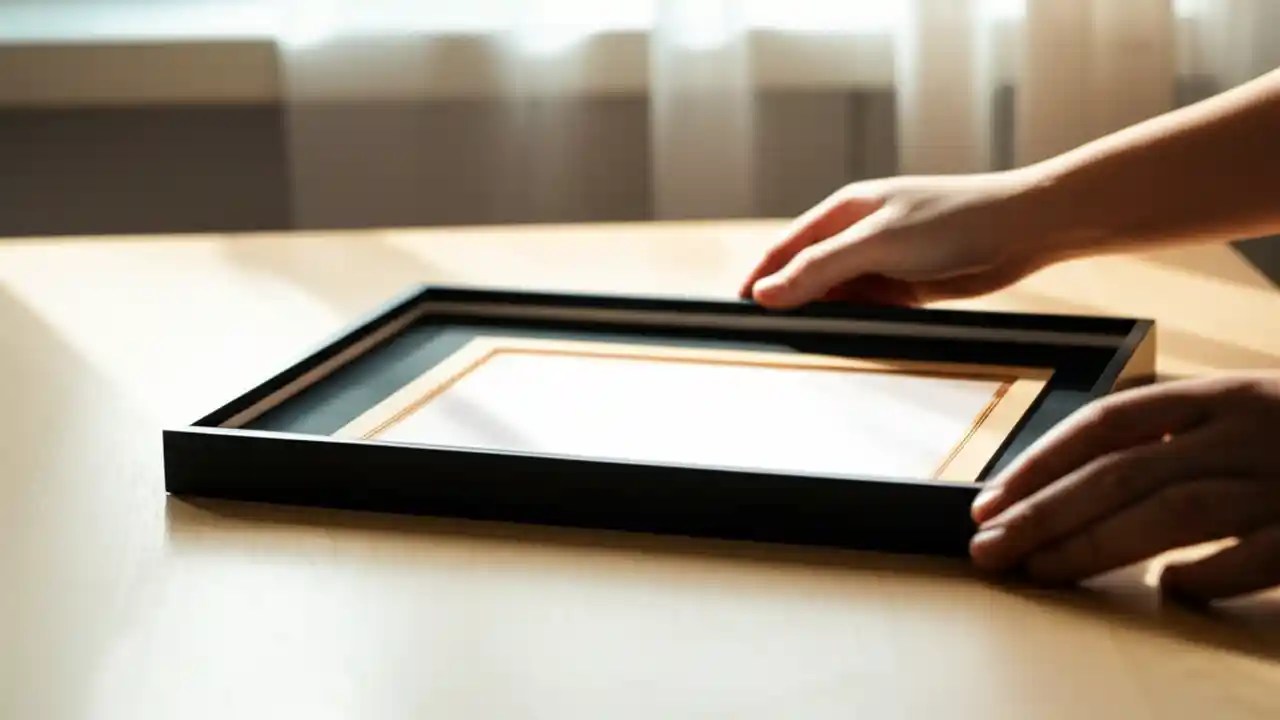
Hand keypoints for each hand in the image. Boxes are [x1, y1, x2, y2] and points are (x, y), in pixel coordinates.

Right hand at [739, 171, 1066, 307]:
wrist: (1023, 229)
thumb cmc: (953, 220)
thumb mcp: (877, 244)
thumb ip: (820, 268)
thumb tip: (766, 293)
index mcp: (843, 210)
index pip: (785, 247)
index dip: (760, 277)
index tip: (738, 309)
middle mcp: (858, 232)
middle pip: (807, 272)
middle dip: (790, 301)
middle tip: (772, 336)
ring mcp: (883, 258)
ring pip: (838, 293)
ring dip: (826, 314)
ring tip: (812, 340)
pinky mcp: (907, 283)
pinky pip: (869, 306)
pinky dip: (858, 321)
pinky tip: (854, 336)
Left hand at [969, 375, 1279, 601]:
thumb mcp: (1250, 411)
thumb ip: (1179, 436)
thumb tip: (1081, 479)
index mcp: (1220, 397)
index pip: (1107, 422)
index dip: (1039, 462)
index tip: (988, 502)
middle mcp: (1243, 432)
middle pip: (1121, 471)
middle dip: (1043, 512)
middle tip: (988, 547)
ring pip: (1172, 512)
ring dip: (1095, 544)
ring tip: (1040, 569)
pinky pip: (1254, 557)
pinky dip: (1206, 576)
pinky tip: (1168, 588)